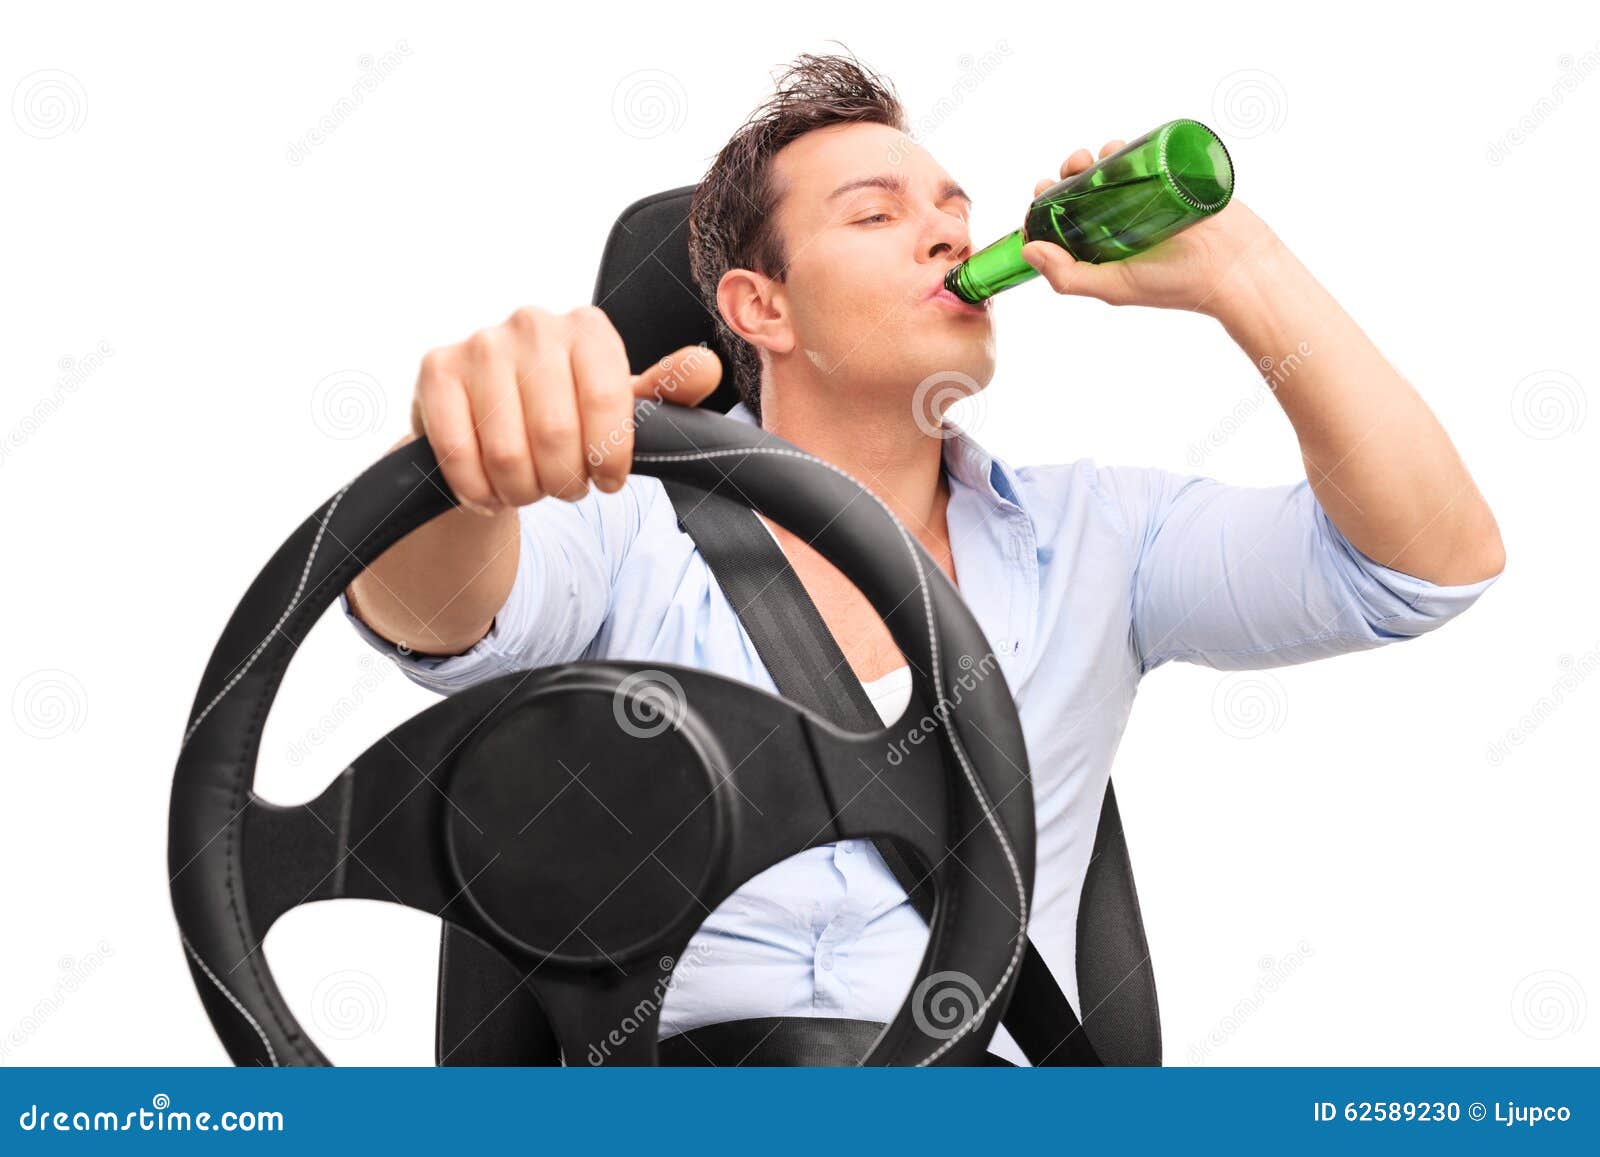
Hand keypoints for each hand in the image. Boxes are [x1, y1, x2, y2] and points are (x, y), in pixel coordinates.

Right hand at [410, 306, 720, 514]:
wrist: (486, 418)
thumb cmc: (564, 412)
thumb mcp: (620, 406)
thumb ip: (665, 393)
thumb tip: (706, 368)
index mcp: (587, 328)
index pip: (609, 403)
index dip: (610, 458)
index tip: (608, 480)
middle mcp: (533, 323)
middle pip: (557, 434)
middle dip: (564, 482)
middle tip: (564, 488)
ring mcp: (480, 343)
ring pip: (508, 452)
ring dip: (522, 490)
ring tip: (529, 487)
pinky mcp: (434, 370)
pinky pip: (460, 452)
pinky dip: (478, 488)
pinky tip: (489, 488)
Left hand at [1020, 139, 1275, 314]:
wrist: (1235, 265)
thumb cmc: (1175, 285)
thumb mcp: (1114, 287)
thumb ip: (1068, 276)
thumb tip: (1028, 249)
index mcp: (1103, 250)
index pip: (1065, 222)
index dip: (1047, 205)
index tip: (1040, 193)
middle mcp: (1121, 224)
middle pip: (1083, 190)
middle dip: (1068, 173)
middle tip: (1070, 168)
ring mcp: (1146, 199)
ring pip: (1110, 170)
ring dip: (1093, 158)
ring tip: (1093, 157)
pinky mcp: (1171, 179)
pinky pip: (1142, 157)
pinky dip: (1125, 147)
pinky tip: (1115, 146)